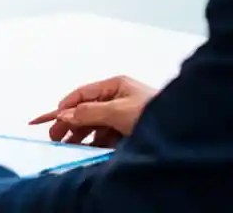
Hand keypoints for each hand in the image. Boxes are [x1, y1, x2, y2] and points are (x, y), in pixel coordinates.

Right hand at [29, 75, 155, 147]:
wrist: (184, 128)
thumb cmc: (153, 112)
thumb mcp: (117, 111)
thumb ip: (89, 112)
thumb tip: (64, 114)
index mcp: (115, 85)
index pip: (82, 94)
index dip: (64, 106)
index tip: (48, 119)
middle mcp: (118, 97)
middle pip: (87, 109)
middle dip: (70, 122)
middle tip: (54, 137)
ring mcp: (124, 113)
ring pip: (95, 123)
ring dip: (81, 133)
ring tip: (68, 145)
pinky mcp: (129, 129)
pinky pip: (107, 134)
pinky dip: (96, 140)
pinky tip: (88, 148)